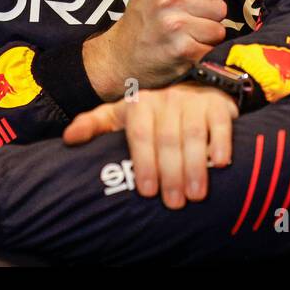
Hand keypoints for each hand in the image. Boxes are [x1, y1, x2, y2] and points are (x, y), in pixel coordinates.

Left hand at [63, 82, 237, 208]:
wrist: (191, 87)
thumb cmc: (152, 112)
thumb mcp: (121, 115)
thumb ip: (95, 125)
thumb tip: (68, 139)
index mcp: (141, 103)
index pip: (139, 133)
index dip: (143, 162)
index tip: (147, 191)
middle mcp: (168, 99)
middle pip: (167, 138)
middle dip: (170, 172)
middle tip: (174, 202)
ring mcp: (194, 100)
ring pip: (193, 133)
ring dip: (195, 165)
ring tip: (195, 194)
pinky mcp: (219, 104)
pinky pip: (221, 123)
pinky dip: (221, 143)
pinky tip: (221, 163)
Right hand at [82, 0, 226, 98]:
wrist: (119, 58)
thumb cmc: (142, 19)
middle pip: (220, 5)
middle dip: (208, 16)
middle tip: (186, 22)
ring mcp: (175, 25)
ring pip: (219, 29)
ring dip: (206, 37)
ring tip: (184, 37)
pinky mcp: (182, 50)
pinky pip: (211, 48)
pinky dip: (202, 53)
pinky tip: (184, 51)